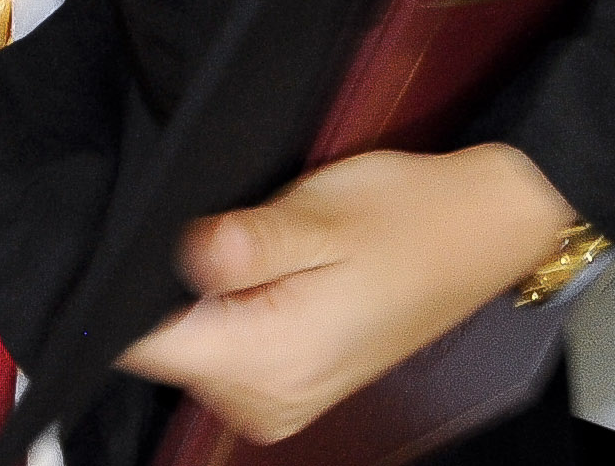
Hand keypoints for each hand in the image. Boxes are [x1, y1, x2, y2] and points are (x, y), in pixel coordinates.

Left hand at [118, 147, 577, 442]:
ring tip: (271, 253)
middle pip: (167, 348)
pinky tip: (278, 276)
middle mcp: (274, 399)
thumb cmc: (410, 217)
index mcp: (278, 359)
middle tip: (241, 237)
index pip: (150, 345)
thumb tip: (185, 254)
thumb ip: (249, 243)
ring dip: (213, 299)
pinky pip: (224, 356)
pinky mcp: (290, 389)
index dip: (136, 289)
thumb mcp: (325, 212)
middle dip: (181, 288)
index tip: (164, 248)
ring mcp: (283, 401)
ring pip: (193, 352)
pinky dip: (236, 314)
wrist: (479, 232)